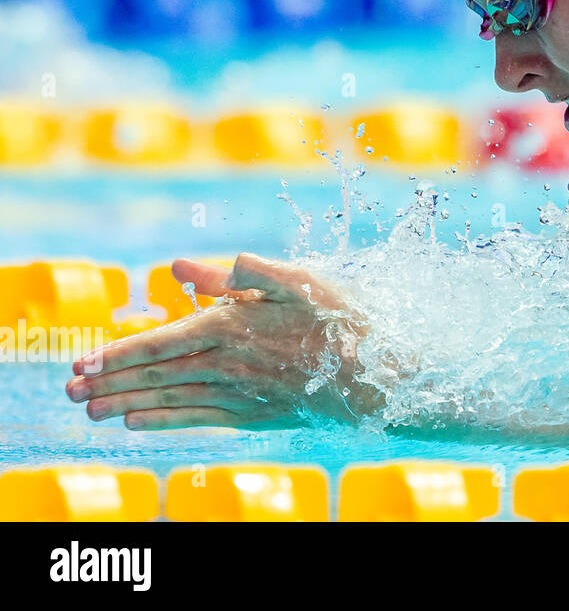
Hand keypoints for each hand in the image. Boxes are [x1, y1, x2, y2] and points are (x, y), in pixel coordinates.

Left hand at [65, 254, 380, 429]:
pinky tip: (138, 422)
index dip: (119, 352)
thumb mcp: (294, 280)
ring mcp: (241, 393)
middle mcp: (229, 363)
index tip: (84, 359)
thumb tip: (181, 267)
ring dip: (126, 403)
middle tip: (70, 389)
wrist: (377, 372)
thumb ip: (237, 274)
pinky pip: (198, 418)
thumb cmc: (340, 317)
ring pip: (171, 398)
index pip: (162, 341)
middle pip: (157, 374)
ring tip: (90, 409)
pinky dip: (164, 420)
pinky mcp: (254, 414)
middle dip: (111, 381)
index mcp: (233, 325)